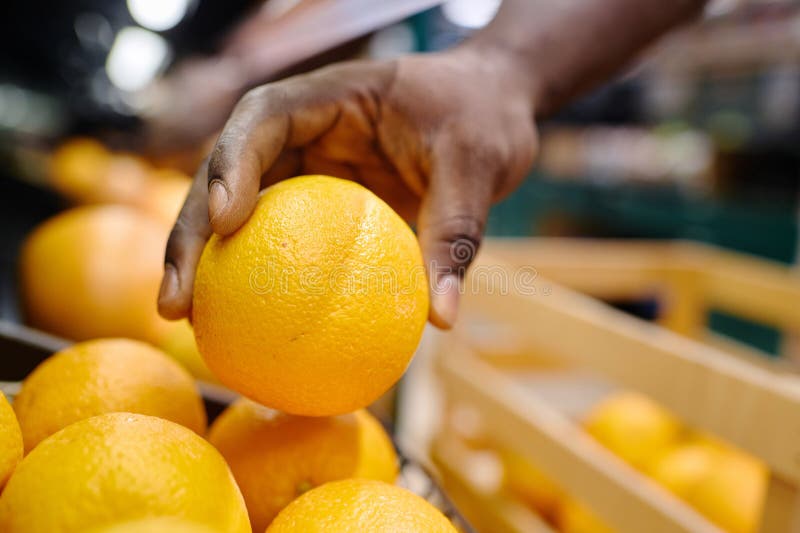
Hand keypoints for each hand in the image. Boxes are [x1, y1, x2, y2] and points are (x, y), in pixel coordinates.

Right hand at [157, 47, 536, 328]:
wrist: (489, 105)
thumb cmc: (481, 116)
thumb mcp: (478, 164)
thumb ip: (456, 231)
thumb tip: (441, 319)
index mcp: (328, 96)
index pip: (261, 118)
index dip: (231, 164)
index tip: (228, 221)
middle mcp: (302, 130)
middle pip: (224, 173)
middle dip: (191, 233)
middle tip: (176, 302)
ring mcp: (303, 167)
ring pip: (237, 211)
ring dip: (204, 263)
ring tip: (186, 323)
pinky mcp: (315, 203)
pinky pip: (278, 240)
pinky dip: (256, 277)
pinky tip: (245, 328)